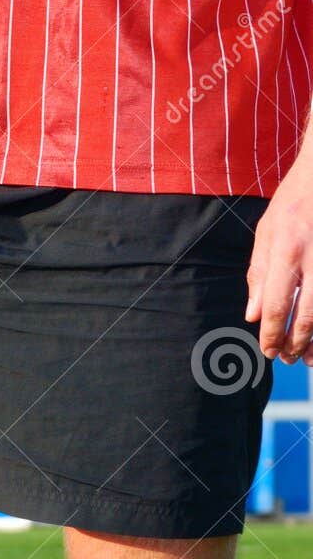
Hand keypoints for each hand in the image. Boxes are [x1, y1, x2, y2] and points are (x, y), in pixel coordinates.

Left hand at [246, 155, 312, 362]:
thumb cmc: (296, 200)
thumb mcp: (267, 230)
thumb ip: (258, 274)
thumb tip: (251, 315)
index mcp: (286, 251)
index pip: (275, 306)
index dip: (270, 335)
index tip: (268, 351)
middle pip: (305, 316)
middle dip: (295, 344)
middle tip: (288, 359)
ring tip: (309, 358)